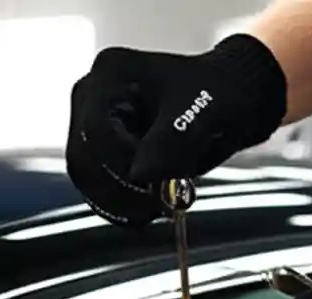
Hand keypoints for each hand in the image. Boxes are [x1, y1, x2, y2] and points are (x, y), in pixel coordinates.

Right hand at [66, 35, 286, 227]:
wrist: (228, 102)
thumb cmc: (216, 93)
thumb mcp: (201, 112)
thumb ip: (171, 140)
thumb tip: (139, 176)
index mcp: (111, 75)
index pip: (94, 131)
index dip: (120, 163)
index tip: (152, 182)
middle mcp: (93, 99)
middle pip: (83, 157)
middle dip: (117, 188)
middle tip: (153, 205)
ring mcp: (94, 126)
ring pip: (86, 177)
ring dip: (118, 201)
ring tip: (154, 209)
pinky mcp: (103, 152)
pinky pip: (98, 186)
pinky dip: (120, 204)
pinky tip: (145, 211)